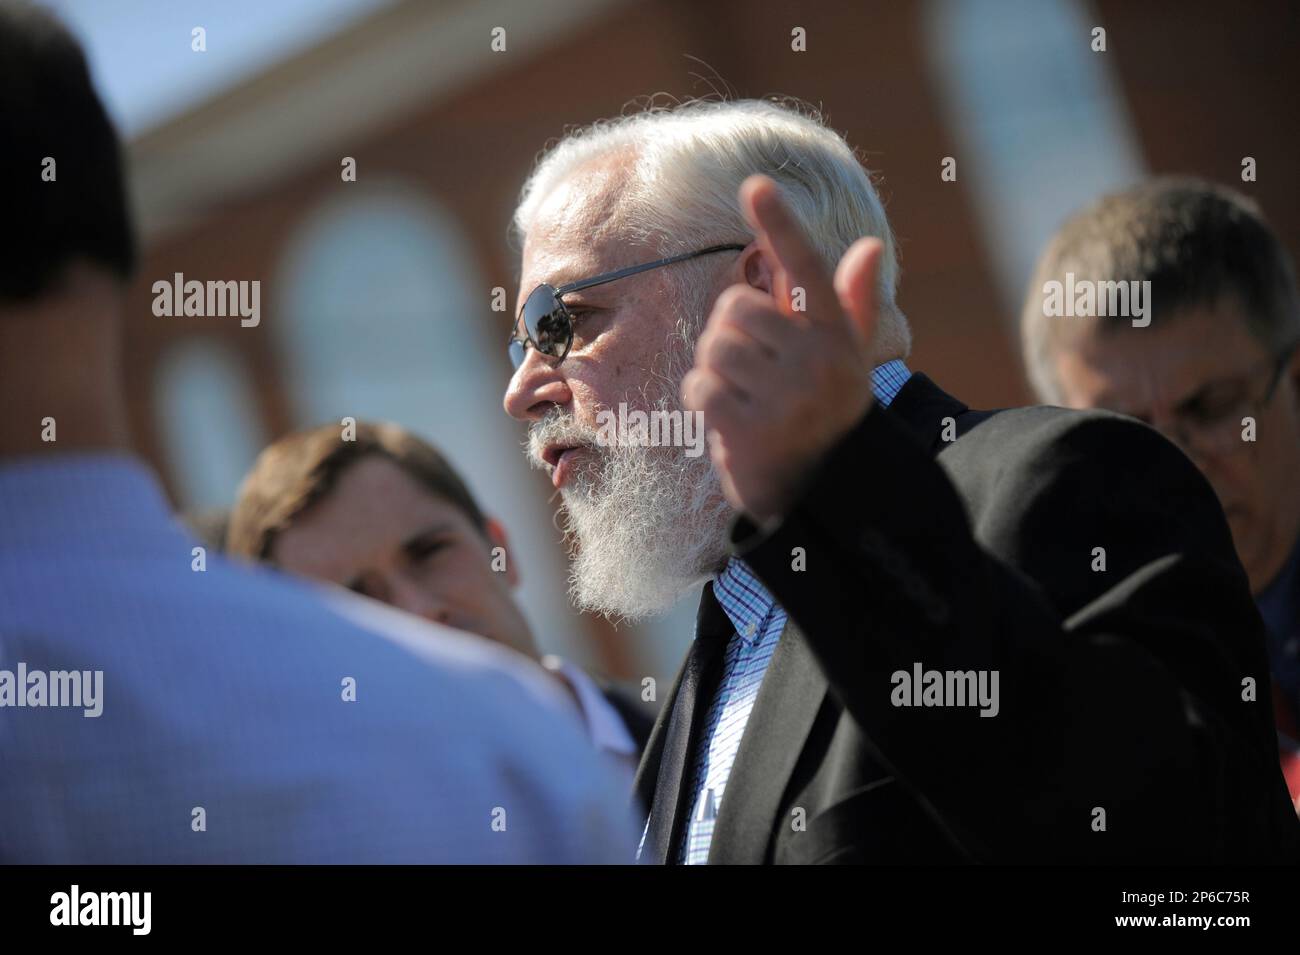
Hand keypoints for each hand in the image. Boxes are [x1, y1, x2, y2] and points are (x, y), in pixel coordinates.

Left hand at [682, 174, 882, 522]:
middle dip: (729, 336)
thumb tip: (871, 245)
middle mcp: (817, 361)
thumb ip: (849, 304)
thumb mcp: (843, 360)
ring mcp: (786, 397)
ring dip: (713, 372)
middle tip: (751, 373)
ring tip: (741, 398)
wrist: (818, 495)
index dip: (781, 223)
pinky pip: (699, 388)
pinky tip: (726, 421)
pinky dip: (700, 403)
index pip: (807, 267)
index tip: (755, 184)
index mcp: (836, 335)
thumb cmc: (823, 416)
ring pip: (713, 347)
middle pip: (735, 307)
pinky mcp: (752, 429)